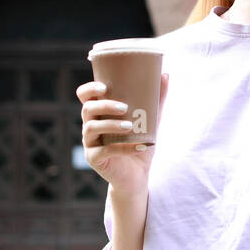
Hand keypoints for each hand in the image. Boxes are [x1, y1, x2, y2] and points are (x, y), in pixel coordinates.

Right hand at [77, 73, 168, 194]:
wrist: (138, 175)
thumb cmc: (140, 142)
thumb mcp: (151, 120)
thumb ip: (156, 100)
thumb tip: (166, 74)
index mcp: (99, 112)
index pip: (84, 96)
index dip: (90, 89)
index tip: (105, 87)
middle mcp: (90, 125)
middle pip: (87, 109)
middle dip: (105, 106)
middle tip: (125, 107)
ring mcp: (89, 142)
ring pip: (92, 128)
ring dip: (111, 125)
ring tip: (130, 126)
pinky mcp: (94, 158)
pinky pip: (105, 151)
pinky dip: (123, 148)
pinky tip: (139, 147)